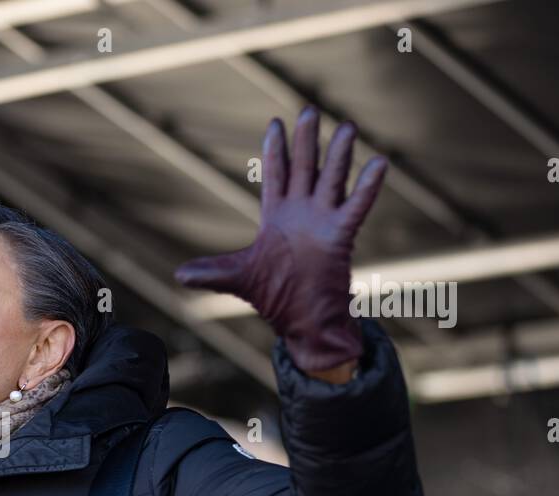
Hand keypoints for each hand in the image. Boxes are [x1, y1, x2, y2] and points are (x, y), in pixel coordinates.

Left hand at [175, 106, 387, 373]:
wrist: (302, 321)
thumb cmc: (274, 297)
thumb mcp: (238, 279)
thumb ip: (211, 272)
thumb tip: (180, 275)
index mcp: (277, 217)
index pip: (276, 175)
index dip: (276, 151)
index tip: (274, 123)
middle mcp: (301, 213)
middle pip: (305, 168)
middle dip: (306, 141)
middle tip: (308, 111)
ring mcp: (322, 222)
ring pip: (332, 180)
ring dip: (339, 155)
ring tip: (345, 127)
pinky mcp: (340, 236)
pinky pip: (356, 206)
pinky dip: (367, 186)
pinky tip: (378, 163)